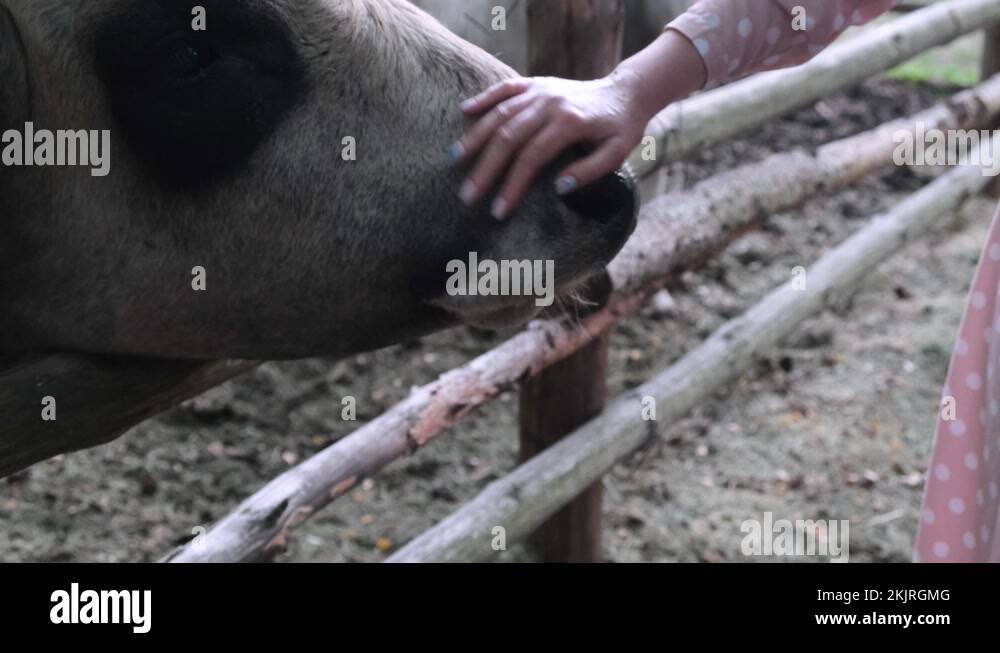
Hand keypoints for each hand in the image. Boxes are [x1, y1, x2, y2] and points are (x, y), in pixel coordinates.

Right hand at [451, 72, 649, 220]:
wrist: (627, 92)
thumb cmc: (621, 128)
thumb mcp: (617, 153)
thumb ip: (590, 171)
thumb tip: (559, 189)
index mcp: (569, 123)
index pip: (532, 158)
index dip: (512, 185)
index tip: (498, 210)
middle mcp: (550, 104)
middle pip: (508, 137)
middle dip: (486, 169)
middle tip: (468, 195)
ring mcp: (540, 90)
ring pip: (500, 113)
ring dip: (476, 138)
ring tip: (456, 160)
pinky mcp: (535, 83)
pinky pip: (505, 88)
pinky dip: (484, 99)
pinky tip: (464, 112)